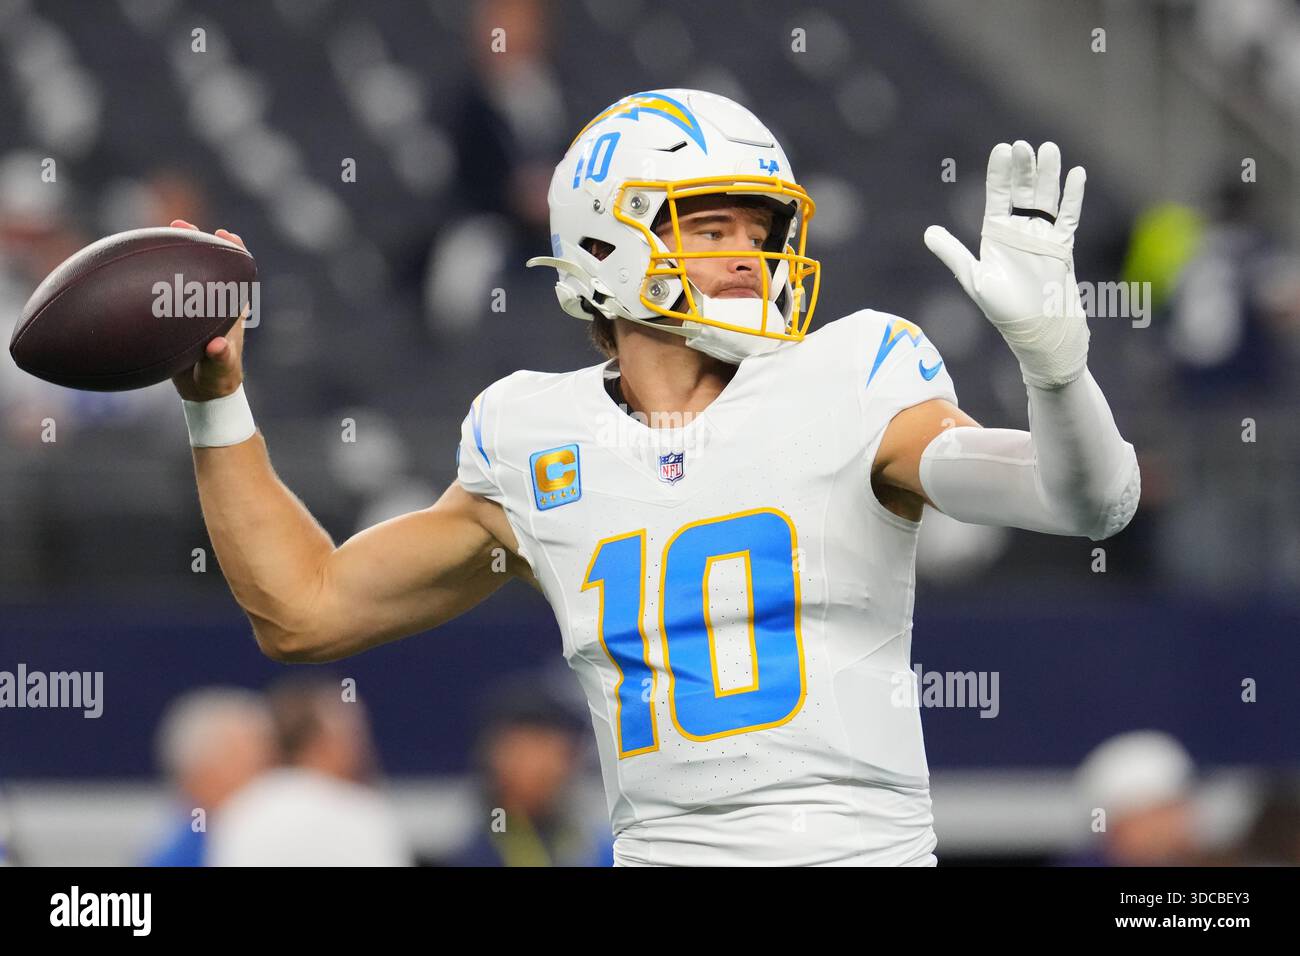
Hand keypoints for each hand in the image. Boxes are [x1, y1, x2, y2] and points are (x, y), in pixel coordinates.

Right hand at [169, 220, 250, 401]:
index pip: (239, 274)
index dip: (235, 252)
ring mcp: (194, 306)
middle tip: (181, 223)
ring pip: (185, 272)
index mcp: (231, 310)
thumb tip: (217, 346)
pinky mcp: (176, 315)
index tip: (226, 235)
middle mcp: (214, 303)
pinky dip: (152, 276)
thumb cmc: (218, 379)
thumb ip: (220, 359)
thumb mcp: (220, 371)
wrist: (204, 391)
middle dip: (198, 241)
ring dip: (174, 251)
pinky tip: (132, 266)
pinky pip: (164, 289)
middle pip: (209, 264)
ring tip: (159, 231)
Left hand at [923, 141, 1089, 387]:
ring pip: (1046, 198)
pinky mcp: (1063, 246)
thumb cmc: (1005, 312)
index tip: (1002, 149)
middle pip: (1023, 191)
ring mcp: (1043, 237)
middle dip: (1024, 168)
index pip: (997, 196)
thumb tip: (928, 233)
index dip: (999, 174)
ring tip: (1049, 149)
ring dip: (1048, 174)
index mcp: (995, 235)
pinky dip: (1073, 196)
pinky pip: (1069, 216)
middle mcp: (1019, 232)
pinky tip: (1076, 173)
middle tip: (1024, 146)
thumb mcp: (974, 281)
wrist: (1039, 334)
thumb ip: (954, 254)